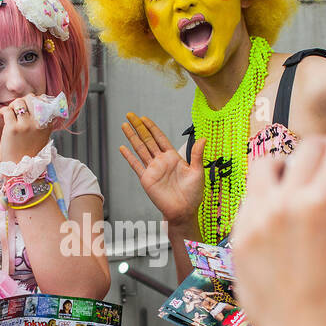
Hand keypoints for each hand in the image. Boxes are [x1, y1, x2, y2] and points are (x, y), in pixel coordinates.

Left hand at [0, 94, 53, 164]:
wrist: (21, 171)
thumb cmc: (29, 155)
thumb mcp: (42, 138)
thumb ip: (41, 124)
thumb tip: (34, 109)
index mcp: (47, 125)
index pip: (44, 102)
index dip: (35, 100)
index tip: (29, 105)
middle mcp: (38, 123)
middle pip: (31, 98)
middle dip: (23, 100)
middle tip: (17, 108)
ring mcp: (25, 125)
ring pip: (19, 102)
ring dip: (13, 105)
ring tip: (10, 113)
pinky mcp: (12, 129)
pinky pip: (7, 110)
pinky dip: (3, 111)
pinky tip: (1, 116)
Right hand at [119, 112, 204, 227]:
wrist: (184, 211)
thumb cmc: (193, 194)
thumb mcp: (197, 171)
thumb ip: (197, 154)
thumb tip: (203, 138)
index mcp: (172, 157)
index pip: (160, 138)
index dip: (151, 127)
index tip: (144, 118)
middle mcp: (161, 161)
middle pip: (147, 140)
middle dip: (138, 127)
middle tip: (130, 114)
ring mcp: (152, 169)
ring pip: (140, 149)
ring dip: (132, 137)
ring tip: (124, 125)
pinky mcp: (146, 179)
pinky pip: (136, 165)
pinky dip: (129, 157)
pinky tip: (122, 148)